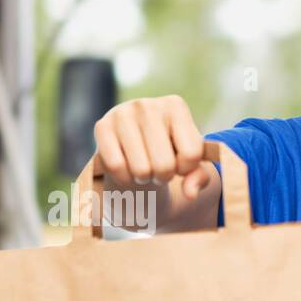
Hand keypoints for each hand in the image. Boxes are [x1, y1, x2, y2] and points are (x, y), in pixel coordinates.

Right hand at [93, 95, 211, 199]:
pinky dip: (123, 178)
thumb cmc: (166, 151)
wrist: (131, 143)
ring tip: (143, 168)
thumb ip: (198, 177)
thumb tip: (190, 194)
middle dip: (163, 176)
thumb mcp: (188, 162)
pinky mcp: (101, 126)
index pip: (191, 154)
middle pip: (165, 165)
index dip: (185, 169)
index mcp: (175, 105)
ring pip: (141, 169)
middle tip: (157, 168)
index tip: (178, 162)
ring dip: (143, 178)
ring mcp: (122, 113)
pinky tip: (126, 170)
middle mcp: (148, 105)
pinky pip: (116, 167)